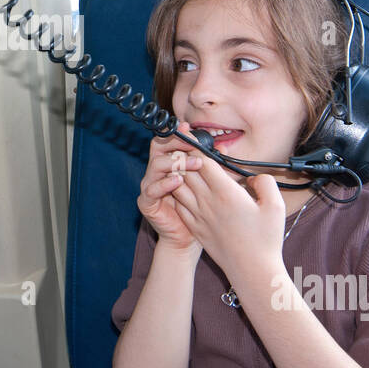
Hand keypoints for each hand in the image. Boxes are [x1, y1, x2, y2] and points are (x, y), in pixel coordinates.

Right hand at [137, 122, 205, 258]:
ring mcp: (149, 186)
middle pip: (159, 148)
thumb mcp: (205, 183)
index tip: (190, 129)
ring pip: (156, 165)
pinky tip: (178, 181)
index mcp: (167, 164)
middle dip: (176, 143)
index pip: (167, 141)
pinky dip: (164, 184)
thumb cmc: (197, 209)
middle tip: (194, 144)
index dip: (177, 134)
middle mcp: (155, 172)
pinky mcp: (146, 202)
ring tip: (195, 164)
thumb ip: (210, 165)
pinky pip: (152, 189)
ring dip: (176, 162)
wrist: (186, 238)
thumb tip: (222, 147)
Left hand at [170, 148, 287, 283]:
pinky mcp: (195, 228)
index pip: (202, 161)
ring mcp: (198, 216)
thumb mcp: (276, 205)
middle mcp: (207, 203)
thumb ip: (264, 182)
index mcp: (226, 193)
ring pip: (177, 187)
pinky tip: (186, 190)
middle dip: (186, 157)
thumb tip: (251, 177)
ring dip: (180, 175)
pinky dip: (179, 193)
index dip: (200, 149)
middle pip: (186, 171)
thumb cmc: (266, 240)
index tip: (203, 144)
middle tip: (191, 151)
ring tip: (188, 168)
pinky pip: (179, 204)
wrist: (252, 271)